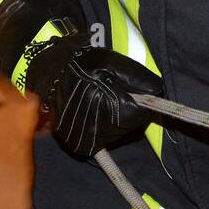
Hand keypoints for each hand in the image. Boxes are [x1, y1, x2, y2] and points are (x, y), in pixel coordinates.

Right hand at [23, 34, 162, 157]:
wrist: (50, 71)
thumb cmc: (84, 64)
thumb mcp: (114, 63)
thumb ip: (138, 77)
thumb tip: (159, 90)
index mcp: (109, 111)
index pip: (142, 115)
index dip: (142, 102)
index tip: (135, 91)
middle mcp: (98, 131)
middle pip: (131, 126)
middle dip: (130, 109)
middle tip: (115, 90)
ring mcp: (86, 140)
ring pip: (118, 133)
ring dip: (117, 118)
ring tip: (102, 97)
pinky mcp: (79, 145)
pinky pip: (103, 138)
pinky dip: (104, 126)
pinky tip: (95, 110)